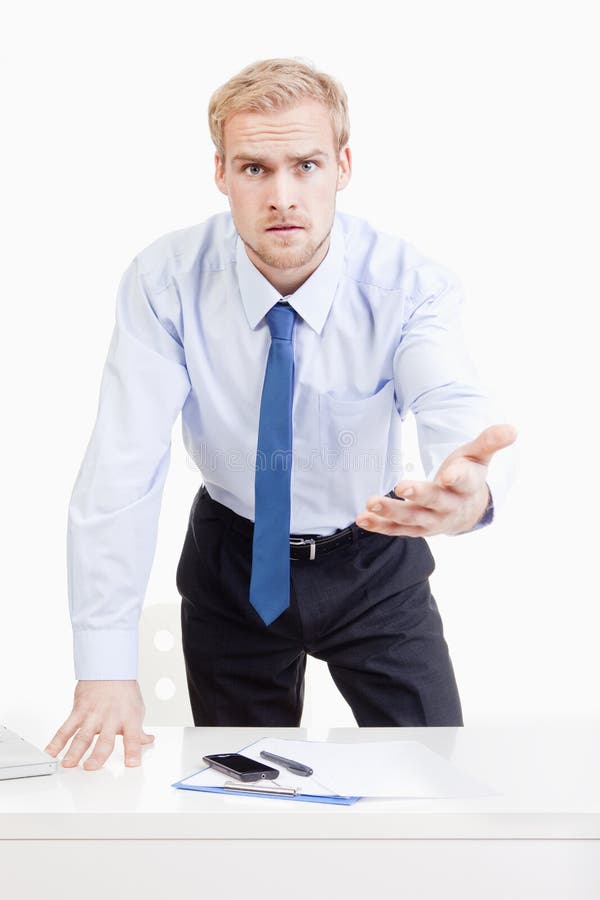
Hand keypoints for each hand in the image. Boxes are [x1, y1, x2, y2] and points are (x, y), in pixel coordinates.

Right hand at [44, 680, 154, 770]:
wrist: (109, 669)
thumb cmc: (124, 690)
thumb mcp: (137, 709)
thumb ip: (138, 730)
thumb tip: (146, 741)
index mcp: (128, 718)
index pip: (133, 737)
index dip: (133, 751)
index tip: (132, 764)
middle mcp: (111, 718)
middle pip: (104, 739)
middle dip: (97, 755)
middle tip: (91, 767)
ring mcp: (93, 715)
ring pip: (82, 735)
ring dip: (74, 751)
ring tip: (68, 763)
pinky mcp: (79, 711)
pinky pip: (66, 728)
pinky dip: (57, 741)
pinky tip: (51, 752)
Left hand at [356, 423, 516, 536]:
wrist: (466, 512)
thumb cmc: (468, 475)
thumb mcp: (478, 456)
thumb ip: (490, 442)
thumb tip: (512, 428)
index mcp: (466, 486)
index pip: (464, 482)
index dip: (457, 477)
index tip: (449, 474)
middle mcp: (448, 507)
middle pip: (434, 502)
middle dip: (419, 495)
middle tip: (402, 486)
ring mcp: (430, 520)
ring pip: (410, 518)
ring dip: (390, 512)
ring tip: (371, 503)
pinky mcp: (413, 528)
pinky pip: (395, 529)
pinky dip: (379, 526)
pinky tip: (362, 518)